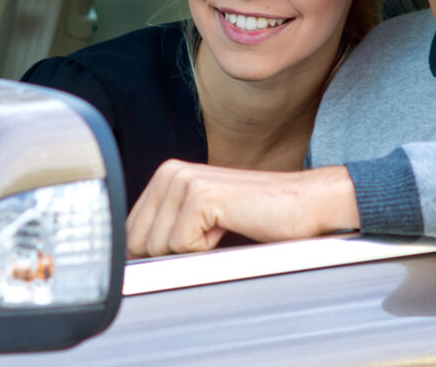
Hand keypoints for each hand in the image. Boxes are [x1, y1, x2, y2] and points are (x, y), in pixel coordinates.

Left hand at [125, 160, 359, 256]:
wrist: (305, 206)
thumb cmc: (260, 218)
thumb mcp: (202, 221)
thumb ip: (168, 230)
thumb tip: (132, 262)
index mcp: (166, 176)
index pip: (130, 233)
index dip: (157, 253)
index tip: (192, 247)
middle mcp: (170, 172)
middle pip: (138, 243)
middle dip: (173, 255)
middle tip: (213, 239)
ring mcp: (184, 181)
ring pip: (157, 248)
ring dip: (193, 253)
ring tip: (224, 231)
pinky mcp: (200, 196)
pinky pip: (181, 247)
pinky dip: (207, 251)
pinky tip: (231, 228)